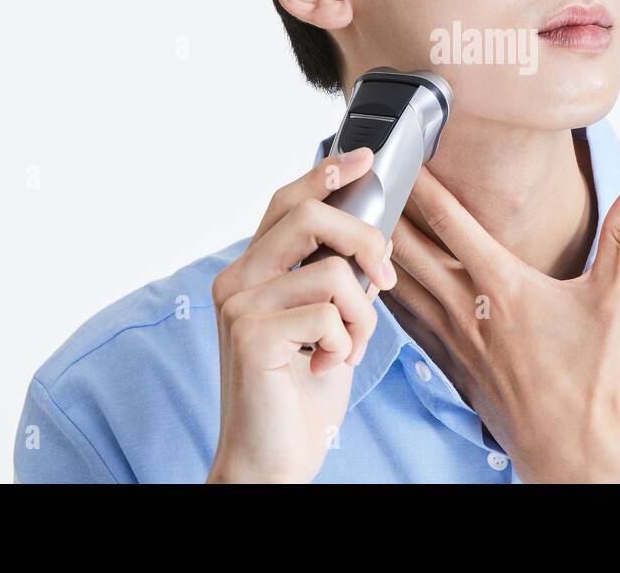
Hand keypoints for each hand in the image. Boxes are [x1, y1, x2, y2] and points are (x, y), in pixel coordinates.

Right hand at [205, 147, 397, 483]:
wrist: (273, 460)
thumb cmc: (301, 395)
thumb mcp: (328, 323)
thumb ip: (335, 278)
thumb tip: (370, 237)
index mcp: (252, 272)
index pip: (285, 202)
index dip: (325, 174)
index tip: (363, 159)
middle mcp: (236, 281)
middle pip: (308, 215)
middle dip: (363, 237)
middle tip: (383, 277)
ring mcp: (239, 306)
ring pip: (332, 270)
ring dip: (361, 315)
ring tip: (345, 348)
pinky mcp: (251, 334)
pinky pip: (329, 311)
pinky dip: (346, 341)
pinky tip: (326, 367)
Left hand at [387, 167, 619, 482]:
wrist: (568, 446)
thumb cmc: (591, 376)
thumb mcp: (615, 301)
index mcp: (501, 284)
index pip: (449, 221)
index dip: (424, 183)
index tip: (405, 152)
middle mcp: (465, 306)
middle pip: (407, 245)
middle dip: (386, 207)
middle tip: (366, 175)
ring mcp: (450, 336)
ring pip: (397, 281)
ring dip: (375, 248)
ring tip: (357, 218)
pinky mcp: (446, 361)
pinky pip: (403, 318)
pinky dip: (385, 291)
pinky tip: (375, 279)